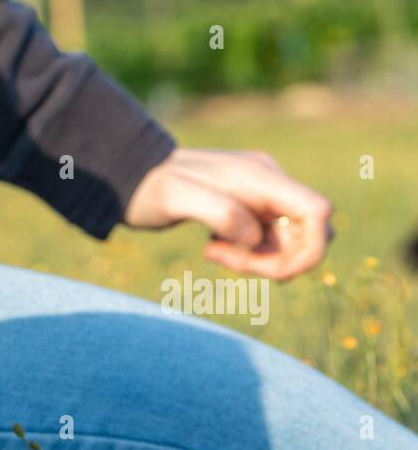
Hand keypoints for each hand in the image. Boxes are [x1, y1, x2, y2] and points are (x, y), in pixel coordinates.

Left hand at [124, 147, 333, 279]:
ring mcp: (262, 197)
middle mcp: (270, 184)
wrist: (131, 177)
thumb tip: (253, 236)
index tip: (276, 272)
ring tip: (212, 251)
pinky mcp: (249, 211)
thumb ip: (220, 212)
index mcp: (262, 178)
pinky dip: (246, 255)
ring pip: (287, 242)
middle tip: (226, 261)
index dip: (311, 248)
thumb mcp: (176, 197)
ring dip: (257, 260)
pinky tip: (212, 247)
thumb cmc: (151, 188)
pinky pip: (266, 242)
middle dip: (278, 261)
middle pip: (307, 234)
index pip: (318, 212)